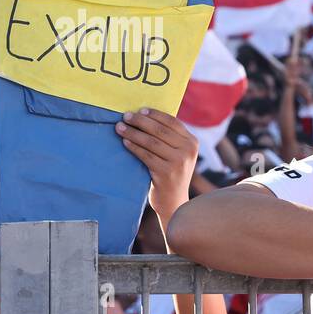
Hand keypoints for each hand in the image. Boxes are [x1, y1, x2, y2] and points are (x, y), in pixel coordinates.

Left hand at [115, 109, 198, 226]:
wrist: (174, 203)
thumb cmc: (171, 174)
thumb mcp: (177, 154)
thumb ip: (169, 138)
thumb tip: (145, 116)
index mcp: (192, 142)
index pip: (172, 121)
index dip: (155, 114)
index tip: (139, 110)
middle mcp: (188, 151)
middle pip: (160, 130)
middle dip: (140, 121)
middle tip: (125, 116)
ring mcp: (178, 162)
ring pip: (151, 142)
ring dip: (133, 133)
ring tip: (119, 128)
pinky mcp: (166, 173)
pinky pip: (145, 155)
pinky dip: (134, 147)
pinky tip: (124, 142)